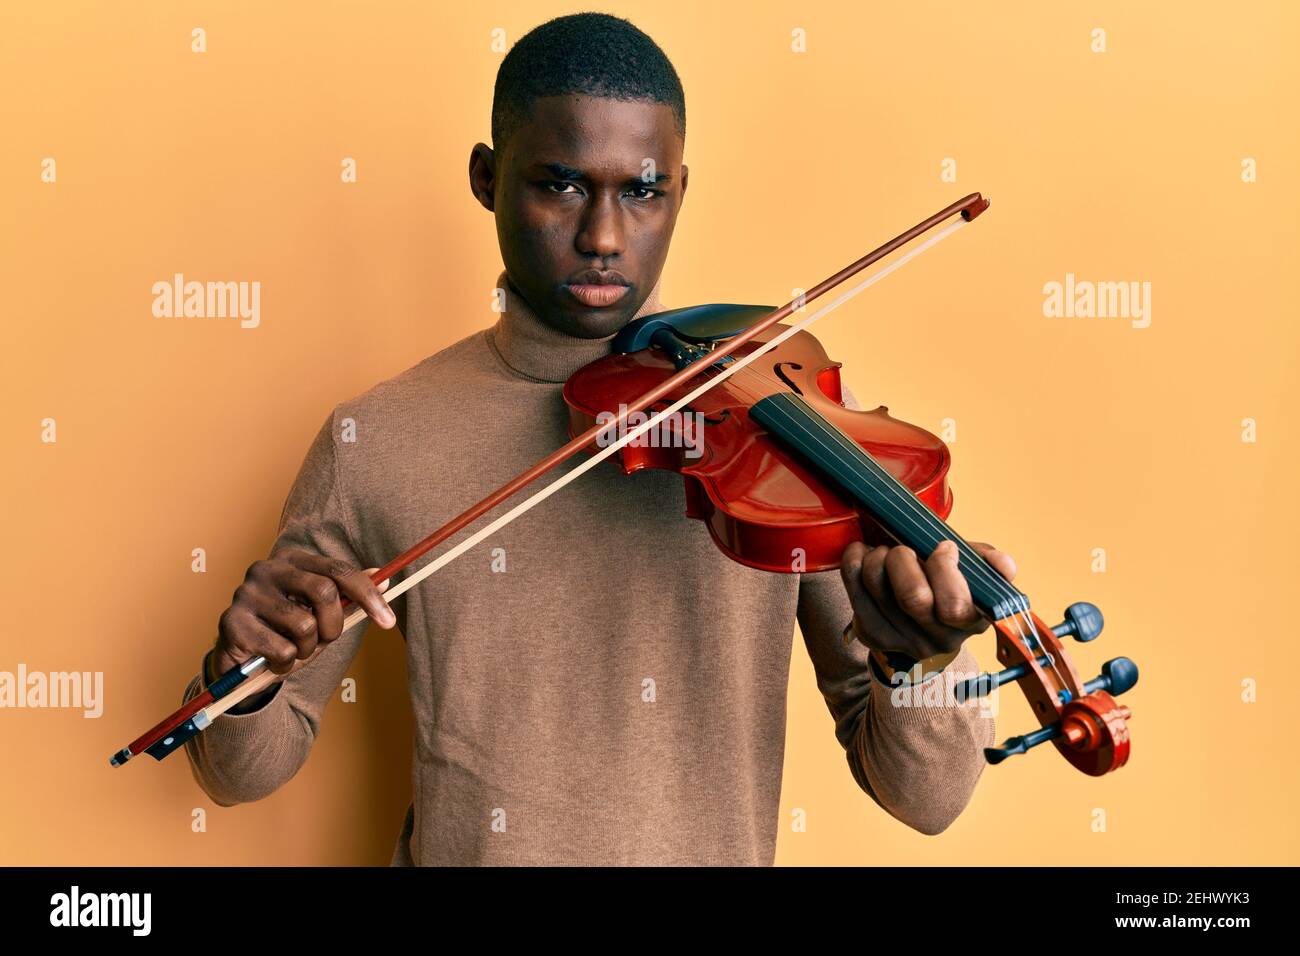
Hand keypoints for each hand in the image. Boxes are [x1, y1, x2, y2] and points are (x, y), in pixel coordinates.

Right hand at [214, 550, 394, 678]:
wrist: (241, 660)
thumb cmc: (286, 631)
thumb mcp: (321, 613)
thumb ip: (349, 596)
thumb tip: (385, 579)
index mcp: (291, 559)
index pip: (339, 570)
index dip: (368, 596)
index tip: (388, 622)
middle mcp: (266, 569)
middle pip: (324, 592)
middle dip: (334, 626)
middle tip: (325, 640)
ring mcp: (246, 594)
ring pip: (305, 626)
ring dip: (308, 649)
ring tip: (293, 649)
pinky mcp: (232, 623)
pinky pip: (283, 650)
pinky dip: (286, 664)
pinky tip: (272, 660)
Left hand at [839, 539, 1016, 659]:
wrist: (915, 613)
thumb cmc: (945, 582)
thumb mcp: (972, 570)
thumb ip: (989, 563)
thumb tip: (1006, 566)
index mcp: (971, 623)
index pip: (955, 606)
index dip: (944, 569)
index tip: (943, 547)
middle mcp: (938, 640)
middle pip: (913, 598)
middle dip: (904, 559)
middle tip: (904, 548)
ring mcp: (902, 642)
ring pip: (877, 586)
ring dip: (878, 556)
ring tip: (885, 552)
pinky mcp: (873, 635)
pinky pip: (854, 589)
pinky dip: (855, 561)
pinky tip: (863, 554)